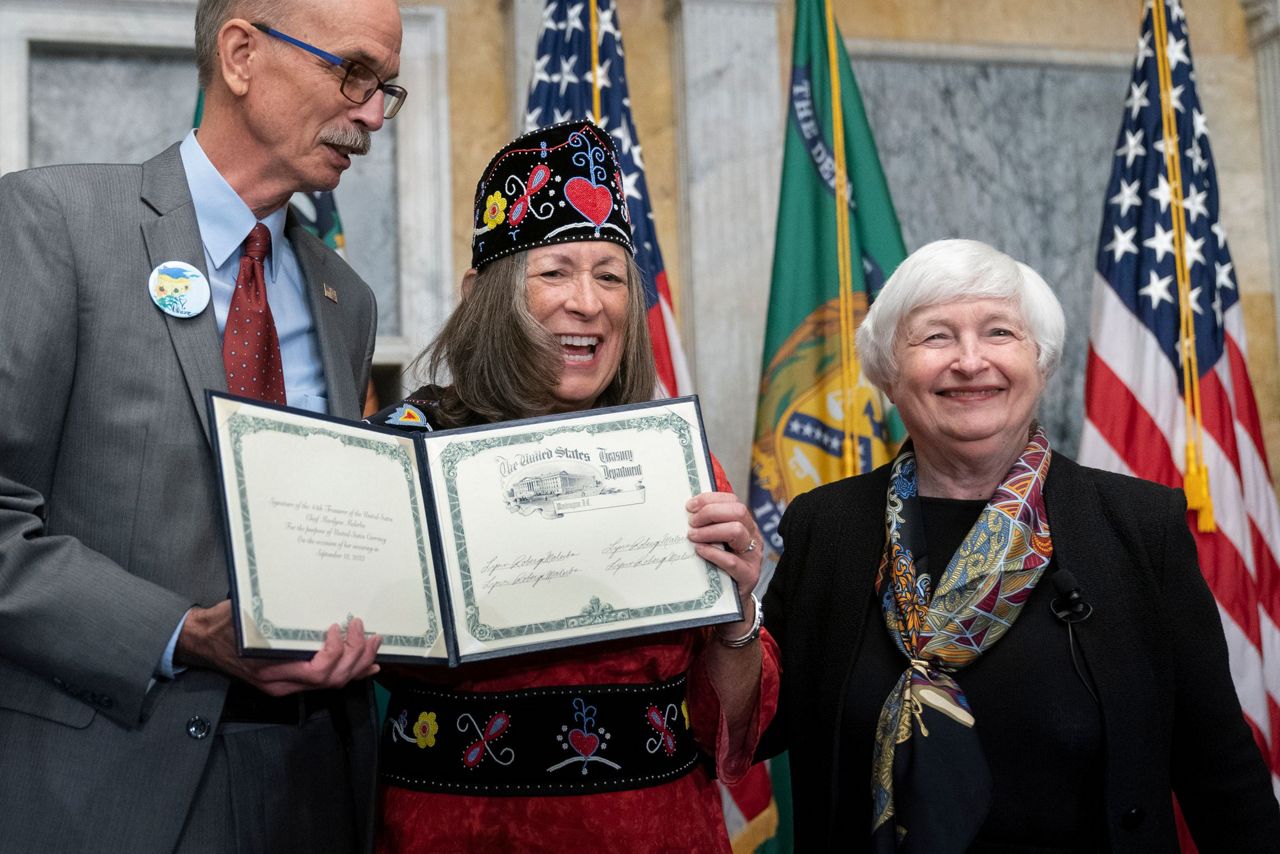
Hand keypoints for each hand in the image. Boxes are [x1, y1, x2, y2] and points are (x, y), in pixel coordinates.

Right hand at [175, 600, 380, 695]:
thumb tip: (306, 598)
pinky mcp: (293, 679)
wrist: (202, 641)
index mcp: (271, 671)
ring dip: (358, 663)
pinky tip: (367, 665)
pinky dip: (351, 672)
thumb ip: (274, 617)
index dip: (334, 652)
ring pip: (333, 683)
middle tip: (364, 629)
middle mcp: (283, 683)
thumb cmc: (222, 626)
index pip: (316, 672)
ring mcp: (288, 684)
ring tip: (372, 641)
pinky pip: (327, 682)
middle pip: (331, 680)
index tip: (336, 627)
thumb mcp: (245, 618)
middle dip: (355, 655)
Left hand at [686, 491, 762, 630]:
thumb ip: (708, 528)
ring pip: (737, 531)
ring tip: (693, 537)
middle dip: (710, 512)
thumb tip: (685, 513)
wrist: (733, 604)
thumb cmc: (721, 569)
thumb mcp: (717, 544)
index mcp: (745, 525)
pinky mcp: (748, 576)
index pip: (732, 501)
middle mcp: (752, 537)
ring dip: (710, 531)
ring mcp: (753, 556)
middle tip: (691, 523)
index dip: (710, 499)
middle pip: (738, 511)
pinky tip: (700, 551)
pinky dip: (713, 553)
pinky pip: (732, 561)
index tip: (690, 506)